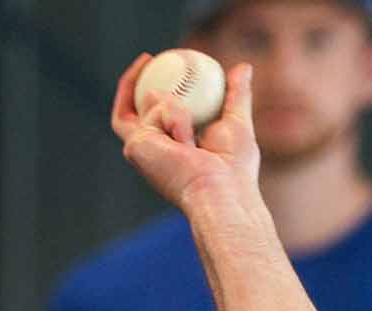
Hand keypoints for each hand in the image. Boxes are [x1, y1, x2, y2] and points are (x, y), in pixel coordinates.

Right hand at [110, 54, 258, 210]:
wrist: (223, 191)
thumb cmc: (234, 171)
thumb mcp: (236, 122)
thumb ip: (236, 95)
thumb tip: (242, 67)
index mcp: (168, 149)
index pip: (148, 114)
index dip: (146, 87)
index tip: (157, 63)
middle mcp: (150, 151)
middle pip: (129, 109)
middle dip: (130, 81)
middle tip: (148, 58)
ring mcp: (140, 148)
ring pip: (150, 102)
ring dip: (178, 112)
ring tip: (193, 139)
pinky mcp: (135, 146)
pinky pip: (155, 113)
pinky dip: (175, 119)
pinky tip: (185, 140)